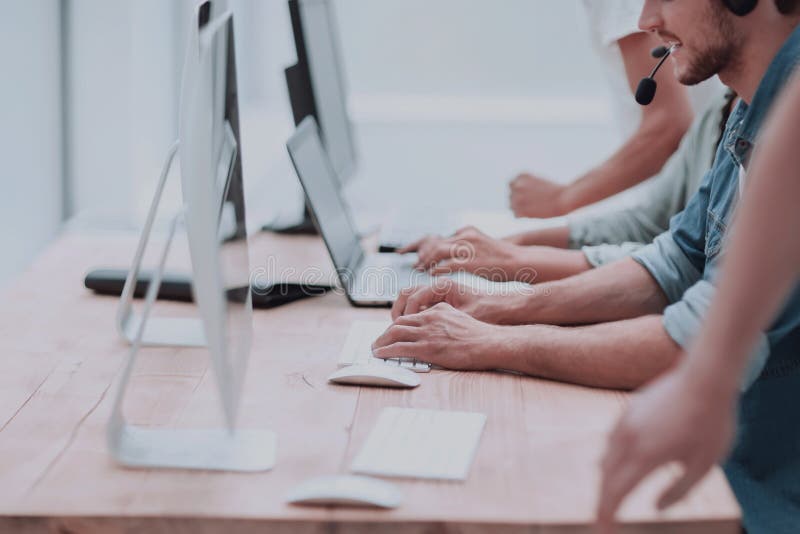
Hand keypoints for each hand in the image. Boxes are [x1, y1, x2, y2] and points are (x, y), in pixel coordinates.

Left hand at [373, 303, 501, 370]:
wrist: (490, 343)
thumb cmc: (480, 336)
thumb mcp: (460, 319)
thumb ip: (444, 321)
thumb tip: (436, 331)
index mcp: (437, 310)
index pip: (410, 315)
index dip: (397, 325)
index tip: (392, 333)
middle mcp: (429, 318)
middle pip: (399, 323)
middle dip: (385, 333)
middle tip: (379, 342)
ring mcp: (428, 333)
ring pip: (395, 333)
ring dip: (381, 341)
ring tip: (375, 349)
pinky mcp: (427, 348)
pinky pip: (399, 348)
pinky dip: (386, 351)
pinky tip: (380, 355)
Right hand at [391, 278, 490, 320]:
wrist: (506, 308)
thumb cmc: (490, 311)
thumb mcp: (466, 318)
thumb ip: (443, 322)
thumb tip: (421, 330)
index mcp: (443, 286)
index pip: (413, 296)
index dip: (406, 314)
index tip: (404, 328)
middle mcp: (439, 287)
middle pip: (407, 293)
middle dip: (399, 311)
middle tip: (396, 328)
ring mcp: (438, 294)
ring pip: (410, 298)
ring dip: (403, 312)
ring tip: (401, 329)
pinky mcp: (441, 303)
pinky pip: (419, 306)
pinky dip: (413, 315)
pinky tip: (415, 330)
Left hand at [399, 226, 537, 282]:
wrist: (520, 261)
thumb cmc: (501, 259)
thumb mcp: (481, 245)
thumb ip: (466, 246)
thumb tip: (450, 255)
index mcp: (467, 231)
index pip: (438, 238)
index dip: (425, 247)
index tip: (416, 255)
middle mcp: (465, 236)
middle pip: (434, 243)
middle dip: (422, 254)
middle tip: (416, 265)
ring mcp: (468, 248)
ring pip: (437, 252)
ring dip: (426, 262)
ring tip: (421, 270)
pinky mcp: (471, 261)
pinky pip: (447, 264)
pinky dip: (437, 269)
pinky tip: (431, 274)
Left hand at [509, 173, 567, 217]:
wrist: (563, 200)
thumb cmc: (554, 191)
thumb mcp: (537, 181)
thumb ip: (524, 185)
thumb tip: (512, 193)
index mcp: (521, 176)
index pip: (512, 184)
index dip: (520, 191)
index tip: (531, 194)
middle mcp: (516, 185)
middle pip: (511, 195)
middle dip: (519, 199)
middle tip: (534, 202)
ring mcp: (517, 198)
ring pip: (512, 206)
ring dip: (520, 208)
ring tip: (535, 207)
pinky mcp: (519, 211)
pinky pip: (516, 215)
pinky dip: (524, 216)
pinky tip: (534, 212)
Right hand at [595, 363, 737, 532]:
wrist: (705, 377)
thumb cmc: (710, 423)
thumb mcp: (704, 465)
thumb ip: (679, 491)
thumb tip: (656, 507)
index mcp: (645, 456)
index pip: (615, 492)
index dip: (606, 514)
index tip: (602, 530)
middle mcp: (627, 439)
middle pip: (605, 477)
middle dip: (604, 500)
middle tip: (606, 517)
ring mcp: (625, 422)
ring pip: (605, 457)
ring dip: (607, 478)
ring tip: (611, 493)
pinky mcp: (628, 410)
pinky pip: (612, 440)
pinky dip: (612, 457)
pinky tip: (622, 461)